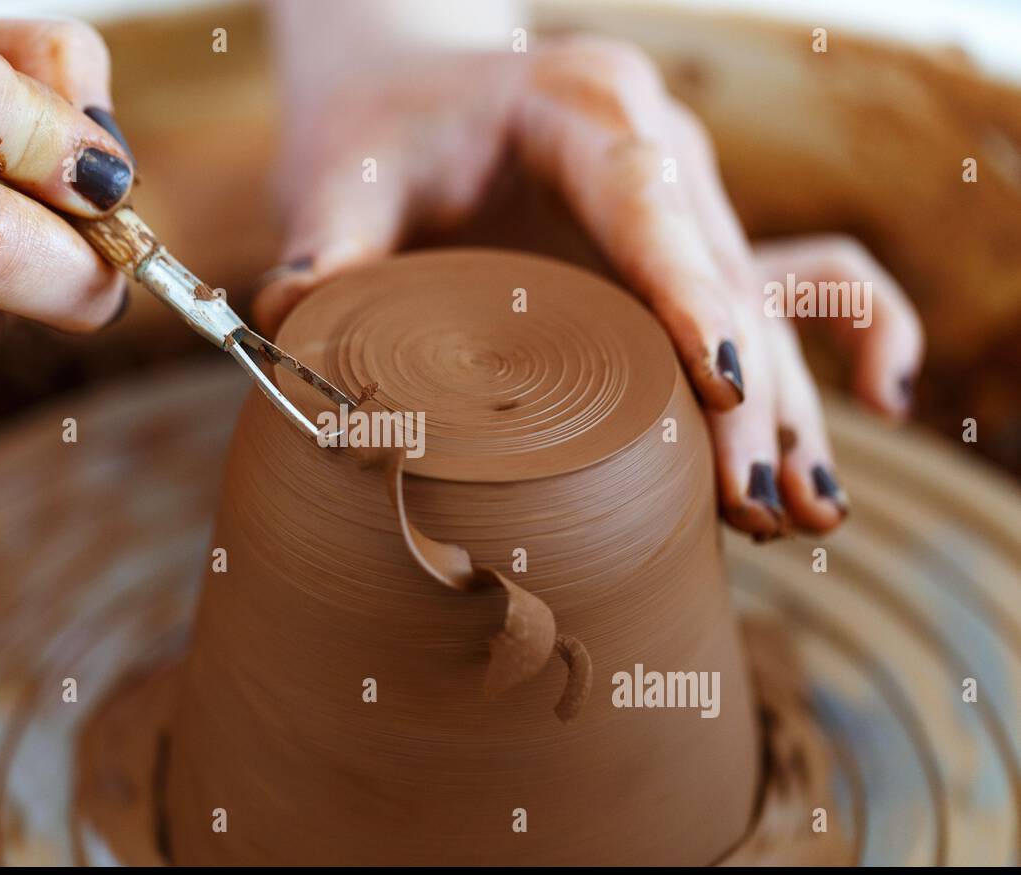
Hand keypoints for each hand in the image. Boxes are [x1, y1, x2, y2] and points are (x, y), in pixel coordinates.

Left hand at [255, 34, 923, 537]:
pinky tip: (843, 441)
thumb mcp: (343, 173)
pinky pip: (780, 305)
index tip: (717, 384)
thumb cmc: (384, 130)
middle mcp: (661, 151)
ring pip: (763, 307)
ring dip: (784, 413)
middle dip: (745, 395)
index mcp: (584, 107)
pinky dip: (817, 370)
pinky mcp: (683, 255)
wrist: (418, 96)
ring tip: (800, 516)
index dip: (686, 293)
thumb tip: (292, 324)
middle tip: (752, 506)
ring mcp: (686, 204)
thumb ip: (325, 242)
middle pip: (722, 274)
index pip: (649, 199)